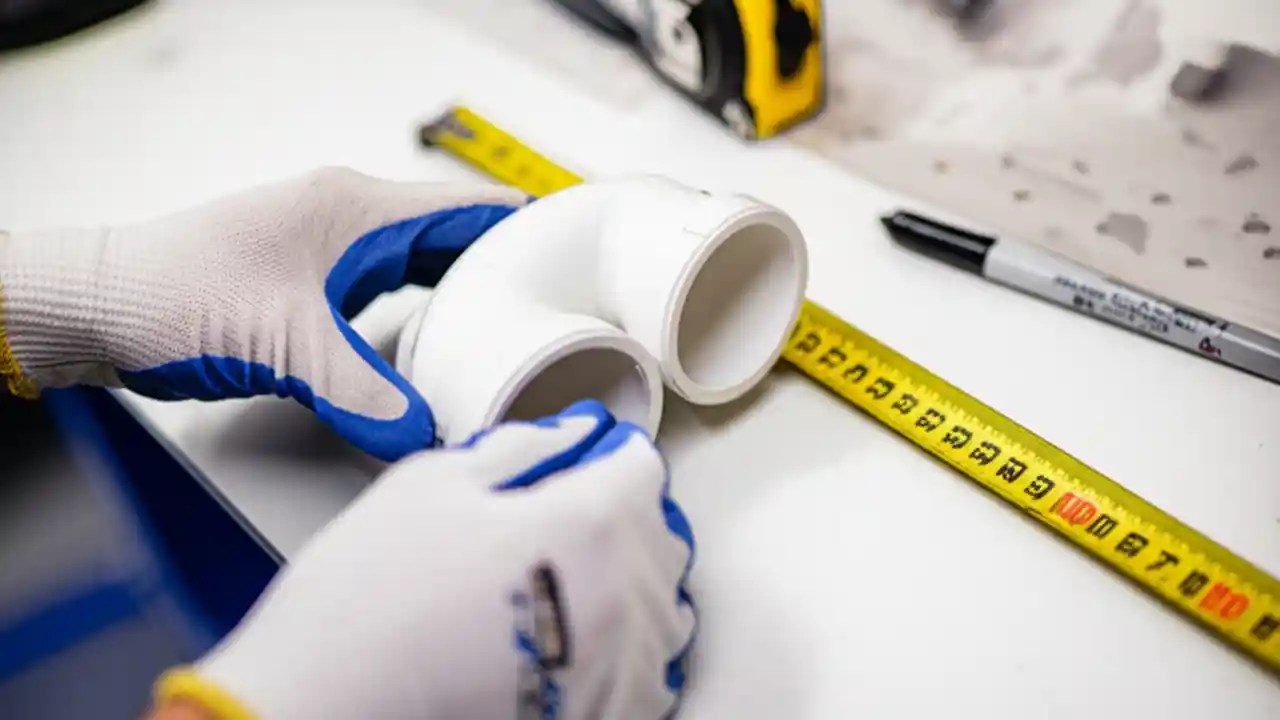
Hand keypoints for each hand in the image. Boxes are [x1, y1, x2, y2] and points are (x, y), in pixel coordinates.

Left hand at [0, 167, 526, 459]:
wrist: (100, 308)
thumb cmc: (173, 292)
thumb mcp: (285, 346)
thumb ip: (361, 391)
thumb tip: (420, 432)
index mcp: (352, 211)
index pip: (462, 208)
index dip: (519, 228)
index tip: (568, 250)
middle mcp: (345, 224)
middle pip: (450, 238)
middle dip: (500, 270)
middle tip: (550, 305)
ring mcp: (326, 253)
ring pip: (419, 268)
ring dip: (460, 295)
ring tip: (508, 329)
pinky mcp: (308, 288)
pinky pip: (387, 295)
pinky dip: (420, 317)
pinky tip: (436, 348)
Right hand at [150, 400, 695, 719]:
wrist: (325, 701)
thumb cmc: (366, 596)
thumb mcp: (433, 482)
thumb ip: (520, 448)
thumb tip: (568, 436)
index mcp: (587, 525)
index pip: (642, 470)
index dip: (612, 454)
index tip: (593, 458)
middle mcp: (618, 600)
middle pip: (661, 539)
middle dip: (624, 516)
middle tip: (568, 512)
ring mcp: (611, 669)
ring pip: (665, 612)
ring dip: (632, 583)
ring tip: (575, 577)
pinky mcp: (595, 717)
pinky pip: (649, 677)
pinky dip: (627, 650)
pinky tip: (582, 640)